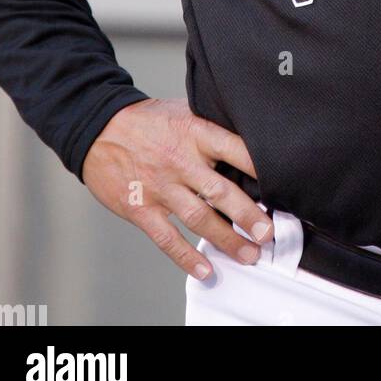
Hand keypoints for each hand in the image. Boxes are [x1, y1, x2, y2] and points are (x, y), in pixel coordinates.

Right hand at [81, 97, 270, 281]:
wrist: (98, 128)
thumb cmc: (148, 121)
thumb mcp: (184, 111)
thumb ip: (212, 127)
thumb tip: (249, 138)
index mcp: (194, 133)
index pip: (234, 149)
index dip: (259, 167)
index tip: (282, 183)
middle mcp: (180, 160)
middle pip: (220, 191)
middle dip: (248, 215)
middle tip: (268, 233)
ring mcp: (160, 187)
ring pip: (198, 218)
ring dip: (226, 239)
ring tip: (249, 254)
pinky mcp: (140, 208)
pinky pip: (166, 237)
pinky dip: (186, 257)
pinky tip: (205, 270)